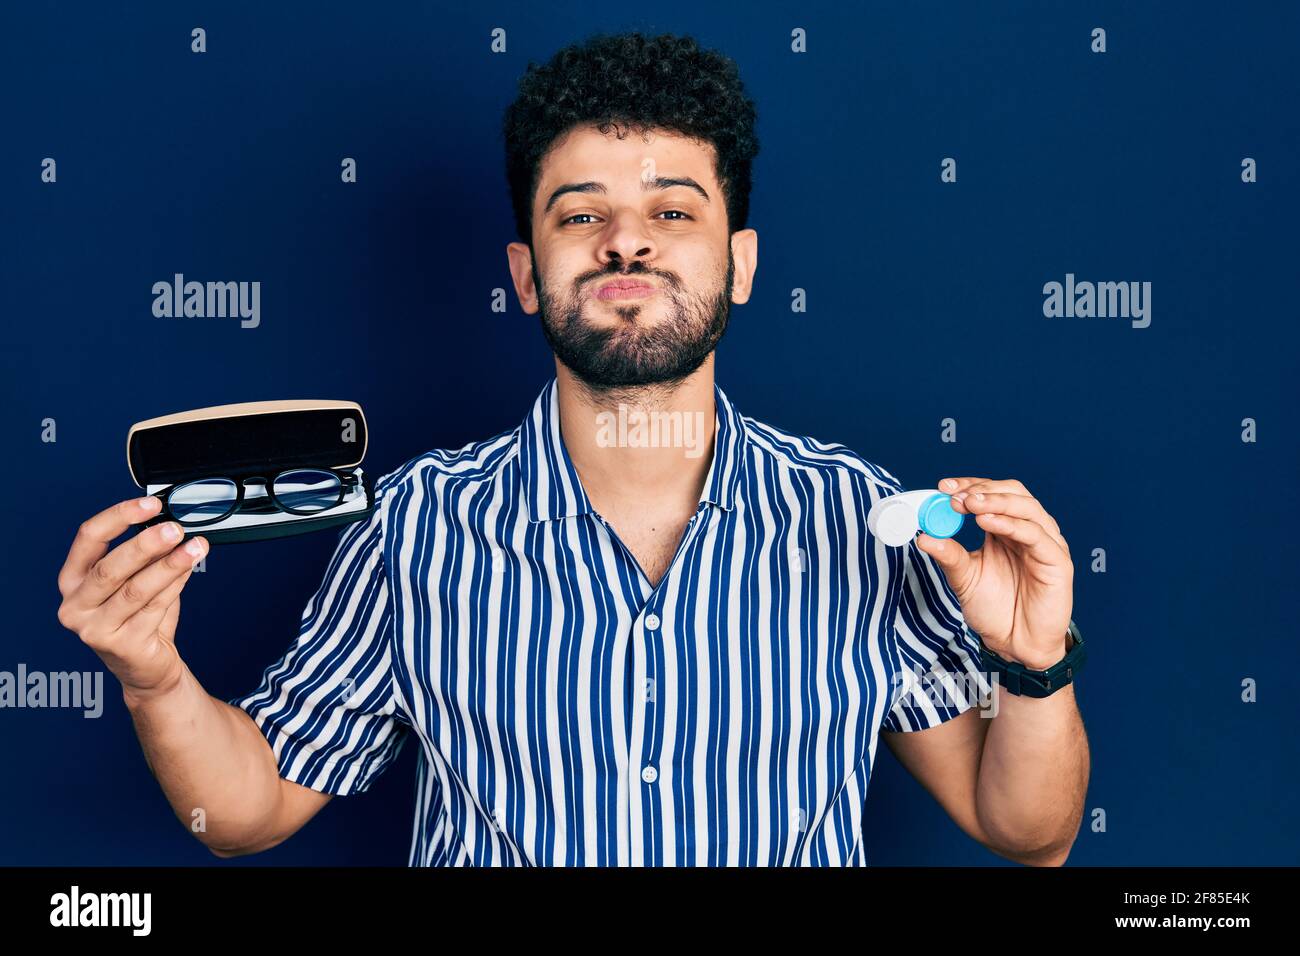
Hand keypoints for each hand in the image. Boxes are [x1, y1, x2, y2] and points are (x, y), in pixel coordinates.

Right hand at [56, 496, 208, 700]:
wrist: (147, 667)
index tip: (150, 504)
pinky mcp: (122, 646)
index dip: (119, 516)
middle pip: (110, 568)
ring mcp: (95, 629)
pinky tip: (189, 570)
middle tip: (175, 528)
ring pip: (135, 590)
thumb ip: (145, 555)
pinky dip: (176, 585)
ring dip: (169, 565)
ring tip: (194, 547)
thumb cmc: (138, 618)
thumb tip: (170, 523)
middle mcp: (76, 605)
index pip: (88, 538)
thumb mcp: (134, 579)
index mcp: (73, 579)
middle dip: (146, 544)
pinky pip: (154, 608)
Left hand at [914, 477, 1072, 670]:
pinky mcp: (1058, 561)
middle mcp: (1028, 531)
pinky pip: (1036, 535)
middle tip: (955, 495)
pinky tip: (987, 522)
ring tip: (969, 504)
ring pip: (1027, 508)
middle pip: (1013, 493)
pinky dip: (1011, 524)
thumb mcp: (964, 578)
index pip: (992, 494)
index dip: (969, 486)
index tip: (943, 487)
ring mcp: (1046, 544)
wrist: (1015, 645)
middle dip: (983, 490)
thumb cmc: (995, 610)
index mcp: (1006, 530)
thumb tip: (922, 535)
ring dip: (996, 501)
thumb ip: (948, 555)